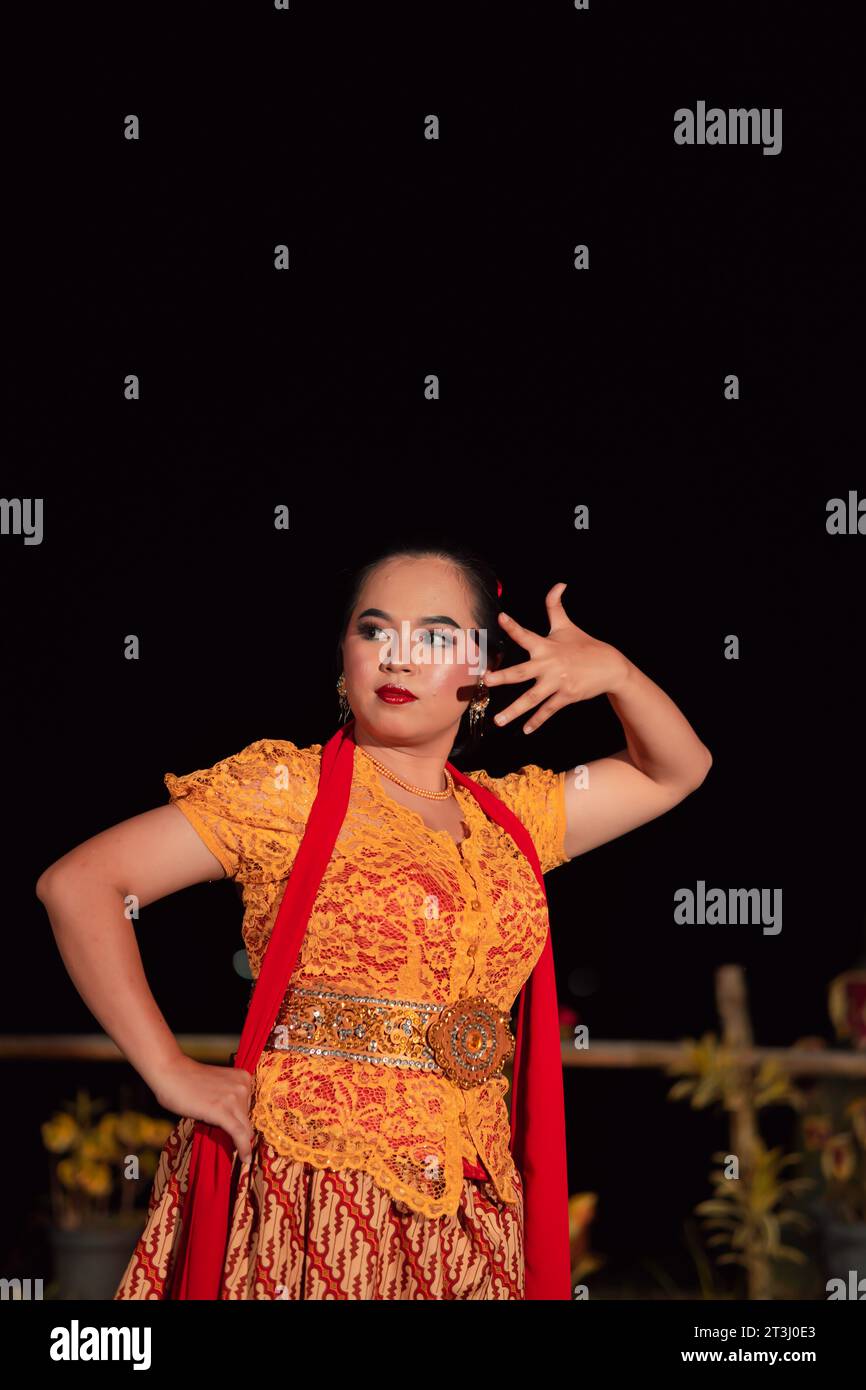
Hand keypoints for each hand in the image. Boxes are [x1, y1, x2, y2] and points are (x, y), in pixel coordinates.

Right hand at [153, 1054, 255, 1163]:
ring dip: (237, 1141)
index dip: (244, 1123)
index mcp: (243, 1078)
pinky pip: (239, 1134)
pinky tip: (244, 1158)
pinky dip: (243, 1148)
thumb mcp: (218, 1086)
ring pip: (244, 1129)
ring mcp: (233, 1098)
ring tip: (229, 1148)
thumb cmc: (188, 1081)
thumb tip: (234, 1125)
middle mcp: (242, 1086)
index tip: (243, 1137)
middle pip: (248, 1119)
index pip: (250, 1108)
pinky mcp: (222, 1111)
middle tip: (232, 1145)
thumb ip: (229, 1100)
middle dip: (240, 1132)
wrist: (170, 1073)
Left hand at [484, 582, 629, 733]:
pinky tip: (525, 730)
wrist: (610, 666)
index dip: (513, 625)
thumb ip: (555, 606)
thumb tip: (559, 583)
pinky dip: (537, 721)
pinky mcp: (566, 696)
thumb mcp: (567, 626)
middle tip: (485, 681)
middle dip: (502, 677)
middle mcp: (549, 664)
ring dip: (514, 711)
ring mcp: (557, 682)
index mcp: (546, 646)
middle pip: (521, 672)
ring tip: (497, 721)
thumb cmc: (583, 645)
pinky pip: (548, 710)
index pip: (526, 634)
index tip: (500, 618)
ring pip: (532, 698)